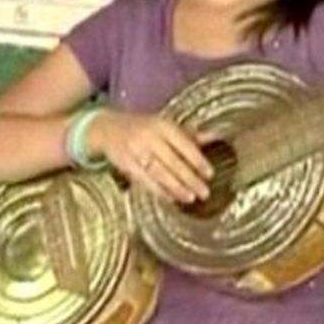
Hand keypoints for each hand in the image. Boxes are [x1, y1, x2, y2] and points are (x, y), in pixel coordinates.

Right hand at [88, 109, 212, 202]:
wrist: (108, 128)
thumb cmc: (143, 127)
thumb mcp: (165, 125)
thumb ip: (189, 134)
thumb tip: (214, 136)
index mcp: (162, 125)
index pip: (184, 144)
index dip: (198, 160)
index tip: (210, 174)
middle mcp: (149, 138)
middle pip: (173, 162)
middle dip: (190, 179)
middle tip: (205, 192)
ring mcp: (136, 151)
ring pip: (160, 173)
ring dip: (177, 188)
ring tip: (191, 198)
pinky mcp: (126, 165)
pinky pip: (145, 181)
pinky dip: (159, 191)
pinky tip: (171, 198)